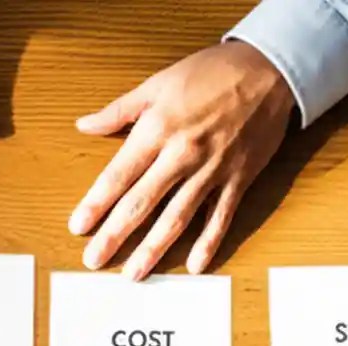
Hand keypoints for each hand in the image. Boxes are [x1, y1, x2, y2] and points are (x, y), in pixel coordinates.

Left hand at [69, 42, 294, 279]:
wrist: (269, 70)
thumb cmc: (212, 72)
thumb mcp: (158, 83)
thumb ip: (119, 110)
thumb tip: (84, 125)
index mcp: (157, 130)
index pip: (118, 175)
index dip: (96, 203)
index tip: (78, 227)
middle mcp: (182, 155)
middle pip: (142, 203)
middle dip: (115, 235)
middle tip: (95, 260)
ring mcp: (212, 171)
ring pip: (178, 217)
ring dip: (154, 248)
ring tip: (134, 274)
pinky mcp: (238, 180)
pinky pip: (221, 217)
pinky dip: (209, 243)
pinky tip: (195, 266)